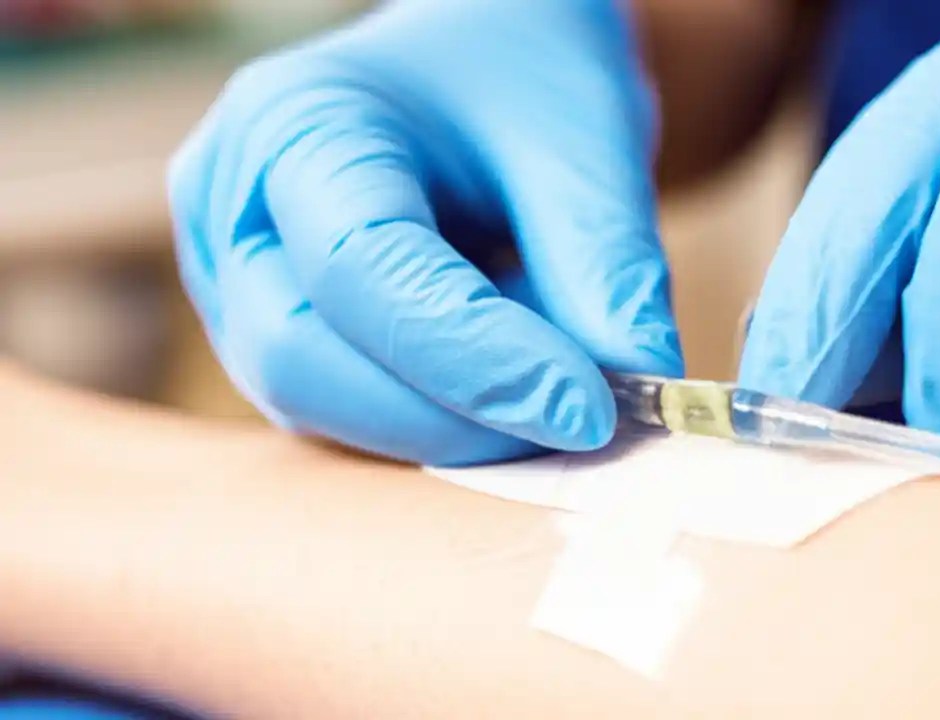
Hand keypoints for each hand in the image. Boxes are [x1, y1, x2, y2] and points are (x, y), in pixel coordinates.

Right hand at [169, 0, 682, 464]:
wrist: (484, 62)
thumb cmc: (522, 72)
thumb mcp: (582, 137)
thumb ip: (606, 263)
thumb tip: (638, 385)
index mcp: (293, 122)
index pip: (362, 269)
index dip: (476, 360)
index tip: (590, 411)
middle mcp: (230, 206)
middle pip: (300, 361)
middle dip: (448, 418)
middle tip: (578, 419)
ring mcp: (232, 279)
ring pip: (320, 409)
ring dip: (451, 426)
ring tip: (552, 375)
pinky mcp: (269, 332)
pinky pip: (344, 413)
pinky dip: (439, 420)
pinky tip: (511, 381)